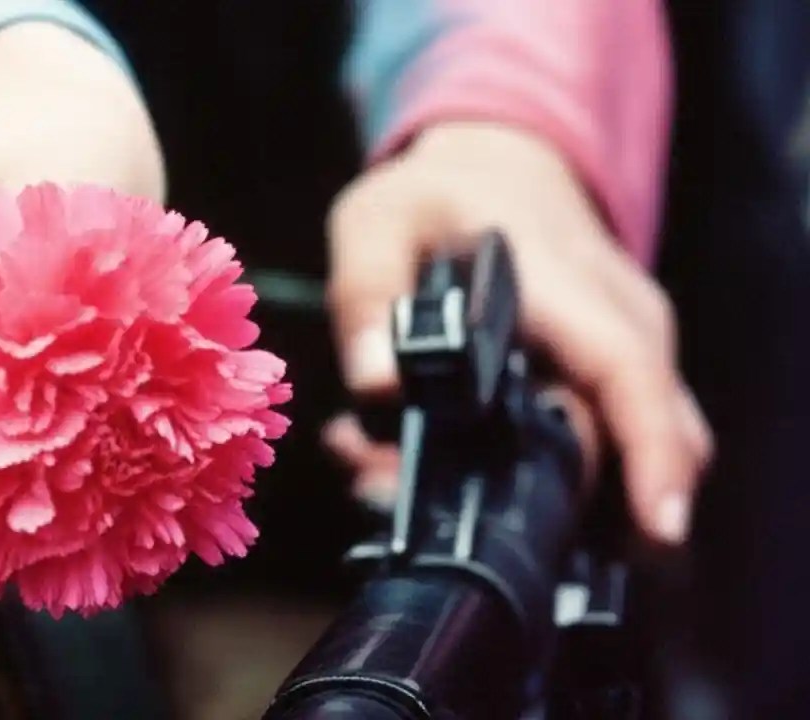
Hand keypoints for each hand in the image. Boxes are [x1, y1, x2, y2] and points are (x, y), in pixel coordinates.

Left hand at [324, 122, 711, 543]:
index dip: (649, 452)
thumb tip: (376, 384)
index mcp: (565, 281)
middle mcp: (621, 318)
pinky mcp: (623, 368)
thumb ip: (367, 297)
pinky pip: (617, 435)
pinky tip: (459, 472)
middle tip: (449, 525)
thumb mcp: (376, 225)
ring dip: (555, 497)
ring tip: (421, 490)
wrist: (497, 162)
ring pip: (637, 446)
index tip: (655, 525)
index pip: (627, 370)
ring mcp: (633, 344)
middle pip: (644, 435)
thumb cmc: (434, 196)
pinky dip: (557, 474)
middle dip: (565, 505)